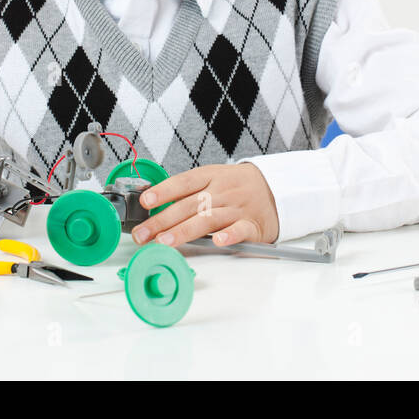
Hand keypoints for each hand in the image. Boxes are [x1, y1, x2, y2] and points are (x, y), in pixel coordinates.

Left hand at [129, 163, 278, 247]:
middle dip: (163, 221)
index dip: (163, 191)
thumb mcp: (213, 178)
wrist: (275, 188)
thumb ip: (188, 191)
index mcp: (210, 176)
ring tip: (165, 242)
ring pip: (209, 218)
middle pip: (189, 205)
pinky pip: (240, 230)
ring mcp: (237, 208)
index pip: (183, 182)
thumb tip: (153, 204)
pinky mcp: (252, 225)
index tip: (145, 202)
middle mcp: (222, 191)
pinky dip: (229, 236)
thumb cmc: (237, 187)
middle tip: (142, 234)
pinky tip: (217, 242)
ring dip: (185, 230)